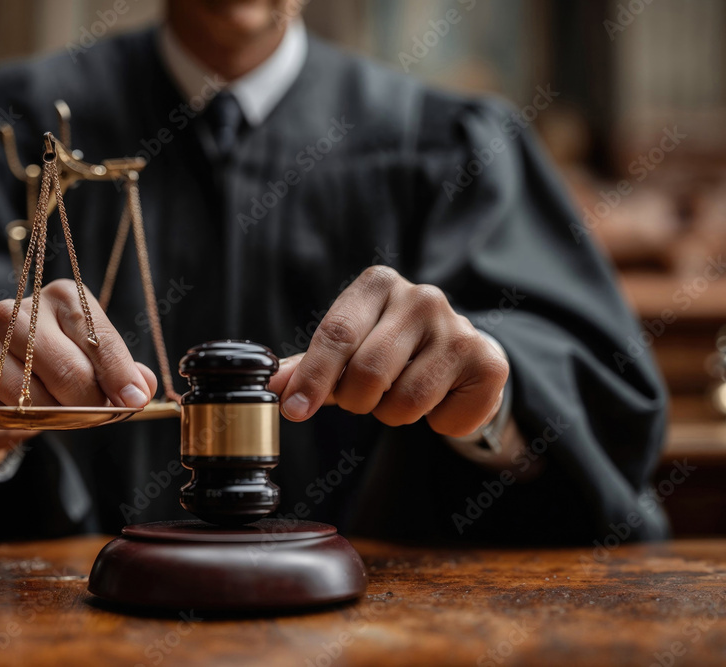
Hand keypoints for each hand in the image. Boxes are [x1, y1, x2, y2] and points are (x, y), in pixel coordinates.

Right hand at [0, 279, 157, 470]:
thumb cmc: (55, 368)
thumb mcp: (93, 360)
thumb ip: (121, 371)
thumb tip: (143, 387)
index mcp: (61, 297)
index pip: (97, 336)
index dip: (119, 374)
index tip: (134, 400)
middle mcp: (18, 311)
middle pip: (71, 371)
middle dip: (92, 402)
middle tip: (98, 412)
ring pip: (41, 398)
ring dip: (61, 416)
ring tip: (62, 409)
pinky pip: (11, 413)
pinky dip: (30, 423)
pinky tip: (31, 414)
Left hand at [268, 266, 508, 436]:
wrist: (459, 356)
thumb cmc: (390, 348)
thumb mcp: (347, 347)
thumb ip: (306, 367)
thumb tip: (271, 386)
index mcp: (378, 284)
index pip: (336, 333)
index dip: (313, 378)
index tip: (294, 410)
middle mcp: (422, 297)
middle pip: (368, 372)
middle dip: (357, 401)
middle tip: (364, 397)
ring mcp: (459, 328)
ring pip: (405, 401)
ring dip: (395, 414)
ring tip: (405, 391)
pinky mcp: (489, 363)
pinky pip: (444, 420)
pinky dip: (437, 423)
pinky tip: (443, 398)